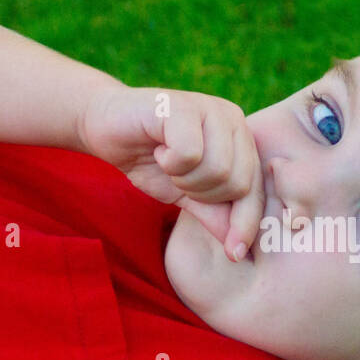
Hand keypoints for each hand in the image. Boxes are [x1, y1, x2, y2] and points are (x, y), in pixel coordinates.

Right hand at [79, 86, 264, 259]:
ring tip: (168, 162)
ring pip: (217, 170)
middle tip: (178, 178)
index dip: (246, 224)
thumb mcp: (185, 194)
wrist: (104, 125)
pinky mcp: (183, 105)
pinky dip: (170, 162)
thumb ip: (214, 214)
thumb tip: (239, 249)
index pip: (255, 190)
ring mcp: (211, 109)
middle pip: (238, 183)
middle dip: (203, 195)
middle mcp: (233, 120)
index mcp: (240, 140)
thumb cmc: (148, 158)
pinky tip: (159, 149)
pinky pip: (190, 154)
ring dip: (184, 179)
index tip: (234, 254)